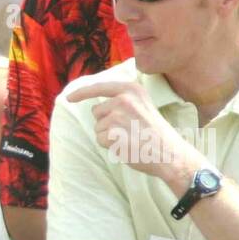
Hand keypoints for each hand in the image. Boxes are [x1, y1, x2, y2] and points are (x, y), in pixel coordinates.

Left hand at [67, 80, 200, 184]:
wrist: (169, 152)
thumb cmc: (154, 132)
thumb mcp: (142, 106)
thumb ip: (122, 101)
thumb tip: (96, 107)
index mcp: (132, 89)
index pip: (99, 87)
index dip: (81, 93)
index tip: (69, 98)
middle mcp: (124, 99)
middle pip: (97, 112)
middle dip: (106, 123)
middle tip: (129, 130)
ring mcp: (118, 116)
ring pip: (98, 128)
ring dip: (108, 136)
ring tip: (129, 138)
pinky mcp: (113, 133)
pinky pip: (100, 140)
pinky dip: (110, 146)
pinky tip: (126, 145)